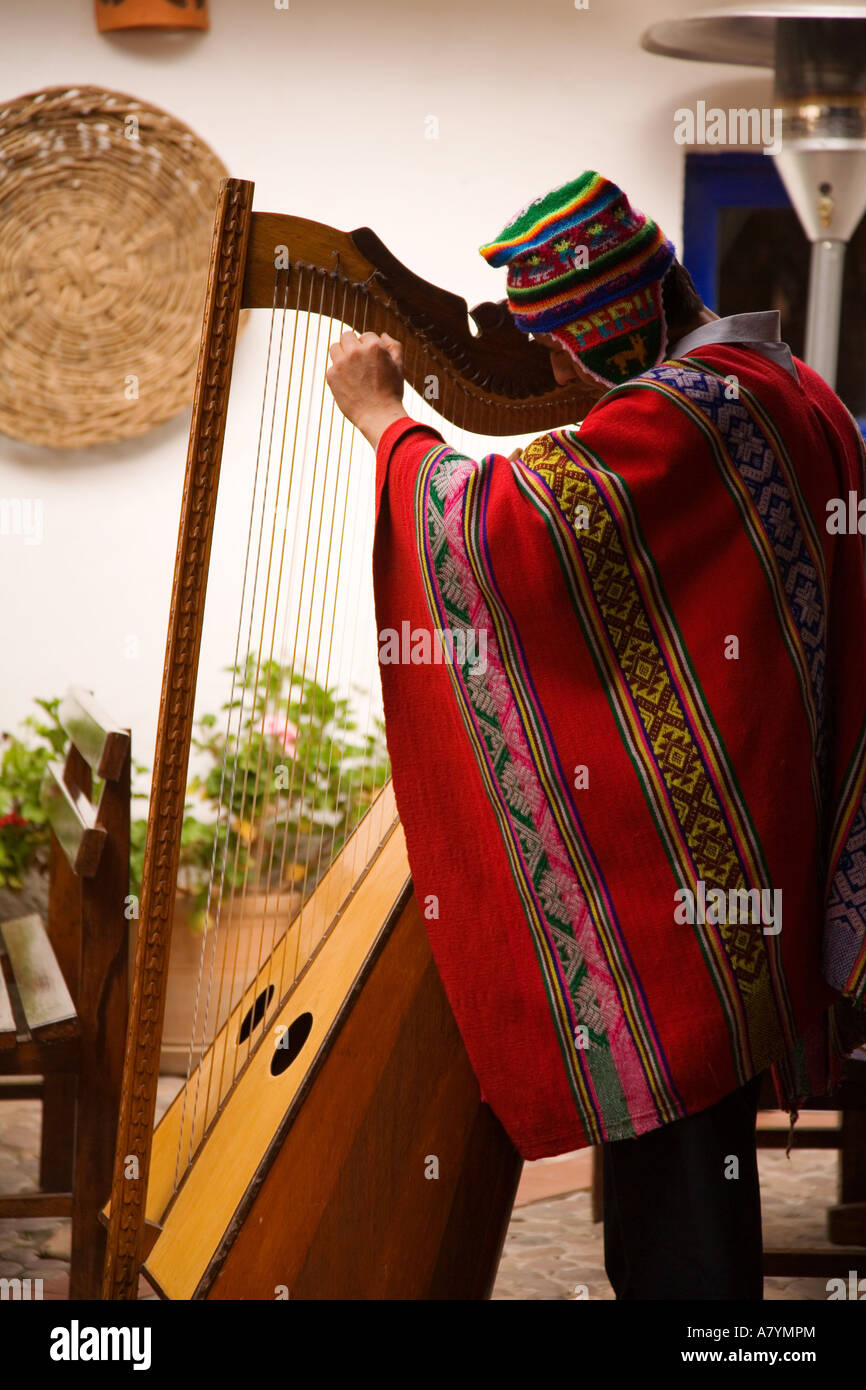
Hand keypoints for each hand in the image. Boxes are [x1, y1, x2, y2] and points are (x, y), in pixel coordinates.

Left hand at [326, 330, 407, 448]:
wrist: (378, 416)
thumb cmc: (391, 392)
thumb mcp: (399, 367)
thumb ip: (394, 346)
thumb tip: (382, 334)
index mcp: (373, 346)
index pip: (366, 335)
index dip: (369, 346)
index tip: (372, 360)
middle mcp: (355, 351)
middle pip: (346, 336)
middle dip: (352, 345)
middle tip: (358, 360)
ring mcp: (341, 363)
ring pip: (335, 347)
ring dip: (342, 354)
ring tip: (351, 369)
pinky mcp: (331, 375)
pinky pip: (332, 366)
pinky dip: (339, 373)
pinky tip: (349, 384)